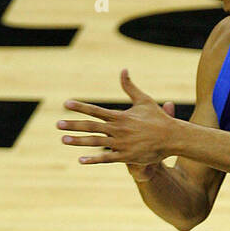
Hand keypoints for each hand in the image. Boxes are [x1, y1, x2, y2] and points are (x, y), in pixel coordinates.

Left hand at [57, 70, 179, 165]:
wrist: (172, 137)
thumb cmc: (158, 118)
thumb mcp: (143, 100)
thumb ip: (130, 87)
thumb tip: (123, 70)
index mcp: (120, 116)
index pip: (95, 110)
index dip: (80, 107)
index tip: (66, 104)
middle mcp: (118, 129)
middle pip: (91, 126)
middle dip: (73, 125)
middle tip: (58, 124)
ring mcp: (121, 144)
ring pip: (96, 142)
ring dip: (78, 141)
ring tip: (64, 140)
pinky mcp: (127, 156)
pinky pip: (107, 159)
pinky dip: (94, 160)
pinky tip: (81, 160)